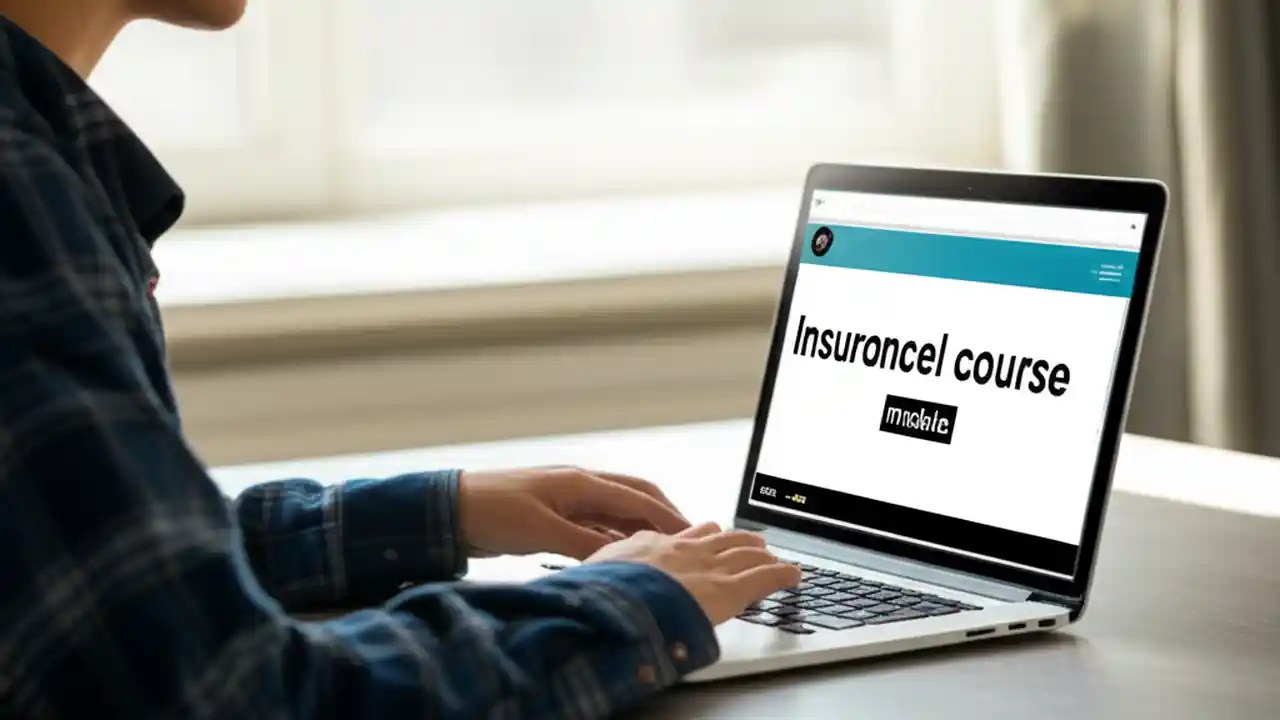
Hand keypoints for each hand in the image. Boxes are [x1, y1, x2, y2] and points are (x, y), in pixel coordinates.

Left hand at [458, 466, 689, 558]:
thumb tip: (622, 558)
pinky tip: (624, 552)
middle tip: (688, 539)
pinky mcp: (555, 514)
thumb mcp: (542, 532)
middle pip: (634, 497)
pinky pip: (596, 523)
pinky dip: (615, 536)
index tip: (694, 534)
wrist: (452, 510)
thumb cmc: (493, 513)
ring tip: (663, 550)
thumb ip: (584, 544)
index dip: (669, 517)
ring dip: (640, 527)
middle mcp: (580, 485)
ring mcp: (568, 499)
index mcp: (581, 483)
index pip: (638, 499)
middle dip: (664, 515)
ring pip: (616, 512)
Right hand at [585, 522, 801, 623]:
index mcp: (652, 544)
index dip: (700, 535)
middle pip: (721, 537)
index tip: (705, 533)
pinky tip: (794, 574)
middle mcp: (686, 549)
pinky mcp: (731, 588)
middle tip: (749, 542)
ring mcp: (710, 566)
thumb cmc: (602, 592)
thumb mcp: (595, 572)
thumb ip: (603, 569)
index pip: (683, 535)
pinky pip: (765, 576)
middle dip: (737, 539)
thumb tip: (593, 573)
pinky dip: (783, 574)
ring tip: (771, 554)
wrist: (619, 601)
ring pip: (746, 552)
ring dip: (761, 553)